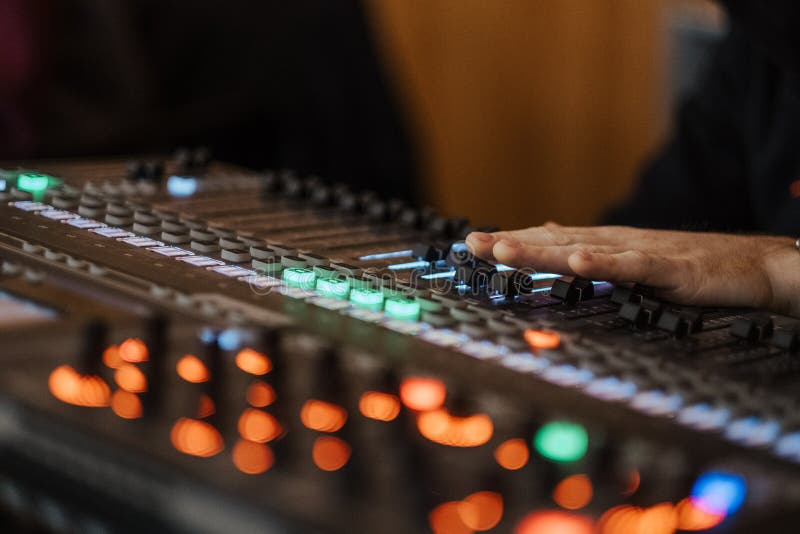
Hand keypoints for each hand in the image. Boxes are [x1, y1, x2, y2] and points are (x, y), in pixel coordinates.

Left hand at [465, 224, 799, 315]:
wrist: (752, 265)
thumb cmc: (692, 263)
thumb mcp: (633, 258)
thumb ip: (591, 251)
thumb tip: (550, 237)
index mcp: (606, 245)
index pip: (550, 241)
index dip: (512, 241)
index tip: (474, 245)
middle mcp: (617, 244)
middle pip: (556, 242)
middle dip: (513, 243)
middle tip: (474, 244)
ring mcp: (642, 254)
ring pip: (585, 250)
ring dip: (543, 249)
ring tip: (505, 249)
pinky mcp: (672, 270)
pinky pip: (634, 268)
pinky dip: (605, 263)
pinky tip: (578, 260)